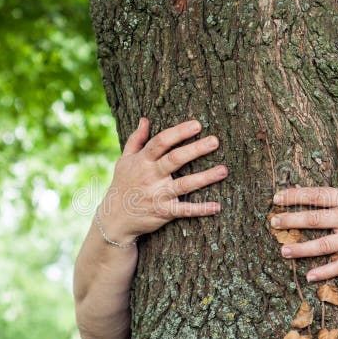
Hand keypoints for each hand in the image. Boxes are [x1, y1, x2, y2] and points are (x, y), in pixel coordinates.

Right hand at [98, 117, 227, 242]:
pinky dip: (200, 209)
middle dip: (196, 149)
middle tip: (215, 140)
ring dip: (205, 177)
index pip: (161, 142)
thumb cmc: (122, 185)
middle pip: (175, 159)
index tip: (197, 124)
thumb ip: (136, 140)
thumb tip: (144, 119)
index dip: (179, 132)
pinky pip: (184, 210)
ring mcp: (158, 195)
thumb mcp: (124, 161)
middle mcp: (151, 176)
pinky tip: (217, 206)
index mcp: (143, 161)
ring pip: (184, 184)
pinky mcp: (164, 212)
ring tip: (224, 170)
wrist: (114, 219)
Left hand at [271, 139, 337, 280]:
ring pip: (324, 244)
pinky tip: (309, 276)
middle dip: (291, 220)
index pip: (317, 195)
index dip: (295, 195)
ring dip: (302, 248)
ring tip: (283, 251)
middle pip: (315, 219)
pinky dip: (325, 272)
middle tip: (272, 223)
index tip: (276, 198)